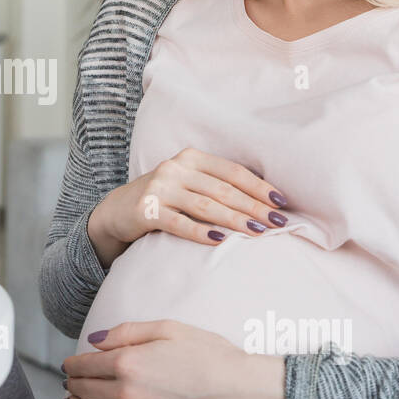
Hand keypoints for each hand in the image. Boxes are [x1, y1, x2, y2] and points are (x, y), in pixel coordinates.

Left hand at [61, 319, 290, 398]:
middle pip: (83, 391)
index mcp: (128, 363)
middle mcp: (126, 394)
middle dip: (73, 384)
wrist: (239, 392)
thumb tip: (95, 341)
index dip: (73, 364)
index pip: (84, 365)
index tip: (71, 363)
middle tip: (72, 380)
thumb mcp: (167, 329)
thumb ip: (126, 332)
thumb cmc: (208, 355)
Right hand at [87, 147, 289, 267]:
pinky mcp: (145, 210)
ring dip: (235, 220)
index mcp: (191, 158)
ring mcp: (160, 188)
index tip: (281, 203)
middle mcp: (175, 168)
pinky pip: (178, 223)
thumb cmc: (163, 199)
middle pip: (223, 189)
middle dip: (254, 207)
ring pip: (205, 205)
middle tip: (277, 223)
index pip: (233, 172)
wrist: (116, 210)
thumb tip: (263, 202)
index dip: (259, 187)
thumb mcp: (187, 183)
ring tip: (257, 233)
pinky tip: (219, 240)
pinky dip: (200, 232)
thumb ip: (216, 185)